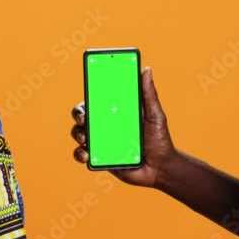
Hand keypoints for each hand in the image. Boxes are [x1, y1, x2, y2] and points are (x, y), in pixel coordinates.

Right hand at [71, 66, 176, 187]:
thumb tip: (147, 69)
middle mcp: (106, 125)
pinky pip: (82, 154)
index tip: (90, 90)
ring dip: (77, 134)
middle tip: (83, 118)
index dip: (90, 92)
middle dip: (78, 114)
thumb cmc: (159, 139)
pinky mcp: (100, 158)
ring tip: (84, 139)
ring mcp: (101, 142)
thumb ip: (149, 94)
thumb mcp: (155, 115)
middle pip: (83, 115)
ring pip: (79, 133)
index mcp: (117, 112)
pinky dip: (80, 153)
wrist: (161, 168)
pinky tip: (86, 154)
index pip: (99, 99)